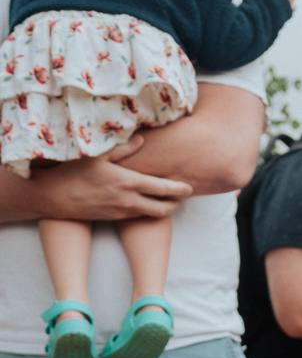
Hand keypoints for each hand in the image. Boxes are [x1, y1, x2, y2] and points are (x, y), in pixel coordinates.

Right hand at [28, 148, 192, 221]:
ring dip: (163, 208)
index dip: (178, 189)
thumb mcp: (98, 155)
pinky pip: (138, 215)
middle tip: (184, 197)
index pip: (161, 188)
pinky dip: (148, 210)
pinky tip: (149, 203)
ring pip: (151, 214)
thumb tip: (142, 140)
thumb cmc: (74, 171)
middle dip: (176, 204)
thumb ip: (123, 149)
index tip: (190, 188)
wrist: (56, 197)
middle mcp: (127, 200)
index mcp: (127, 182)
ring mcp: (122, 212)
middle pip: (162, 208)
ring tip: (171, 200)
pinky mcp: (115, 218)